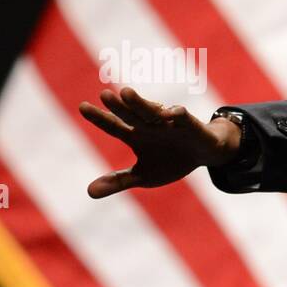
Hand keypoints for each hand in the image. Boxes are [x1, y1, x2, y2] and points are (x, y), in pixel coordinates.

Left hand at [78, 86, 239, 198]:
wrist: (203, 153)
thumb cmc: (170, 161)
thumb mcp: (143, 176)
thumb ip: (118, 181)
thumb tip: (89, 193)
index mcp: (136, 136)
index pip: (114, 126)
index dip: (99, 117)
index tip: (82, 106)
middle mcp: (149, 125)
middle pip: (131, 115)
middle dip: (118, 106)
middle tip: (104, 95)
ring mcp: (169, 123)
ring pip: (152, 112)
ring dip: (140, 103)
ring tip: (126, 93)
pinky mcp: (190, 125)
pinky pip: (183, 118)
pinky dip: (177, 115)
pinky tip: (171, 113)